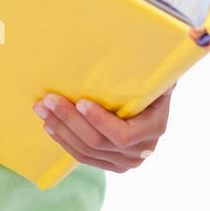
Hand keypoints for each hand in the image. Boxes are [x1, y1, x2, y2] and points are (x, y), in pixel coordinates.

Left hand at [32, 83, 176, 172]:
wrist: (150, 109)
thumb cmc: (151, 86)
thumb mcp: (157, 76)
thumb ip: (157, 69)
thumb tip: (168, 45)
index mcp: (153, 129)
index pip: (121, 134)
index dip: (99, 121)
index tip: (80, 102)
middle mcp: (140, 152)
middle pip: (97, 142)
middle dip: (69, 119)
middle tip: (48, 99)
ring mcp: (123, 163)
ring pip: (85, 151)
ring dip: (60, 129)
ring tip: (41, 109)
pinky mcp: (108, 165)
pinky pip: (82, 157)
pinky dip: (63, 140)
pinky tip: (49, 125)